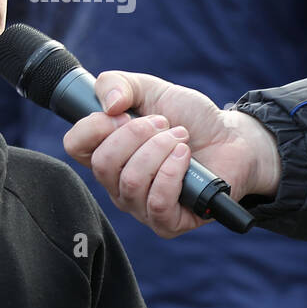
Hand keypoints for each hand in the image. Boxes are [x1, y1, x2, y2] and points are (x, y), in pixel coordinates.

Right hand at [62, 71, 281, 238]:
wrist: (232, 138)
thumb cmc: (190, 119)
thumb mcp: (152, 89)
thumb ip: (118, 84)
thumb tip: (109, 106)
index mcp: (106, 152)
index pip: (75, 146)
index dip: (96, 125)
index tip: (123, 112)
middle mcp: (116, 183)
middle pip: (103, 164)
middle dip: (137, 134)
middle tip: (164, 124)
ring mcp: (139, 206)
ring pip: (131, 182)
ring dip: (160, 150)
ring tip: (181, 139)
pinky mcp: (167, 223)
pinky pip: (157, 202)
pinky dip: (173, 172)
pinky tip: (186, 158)